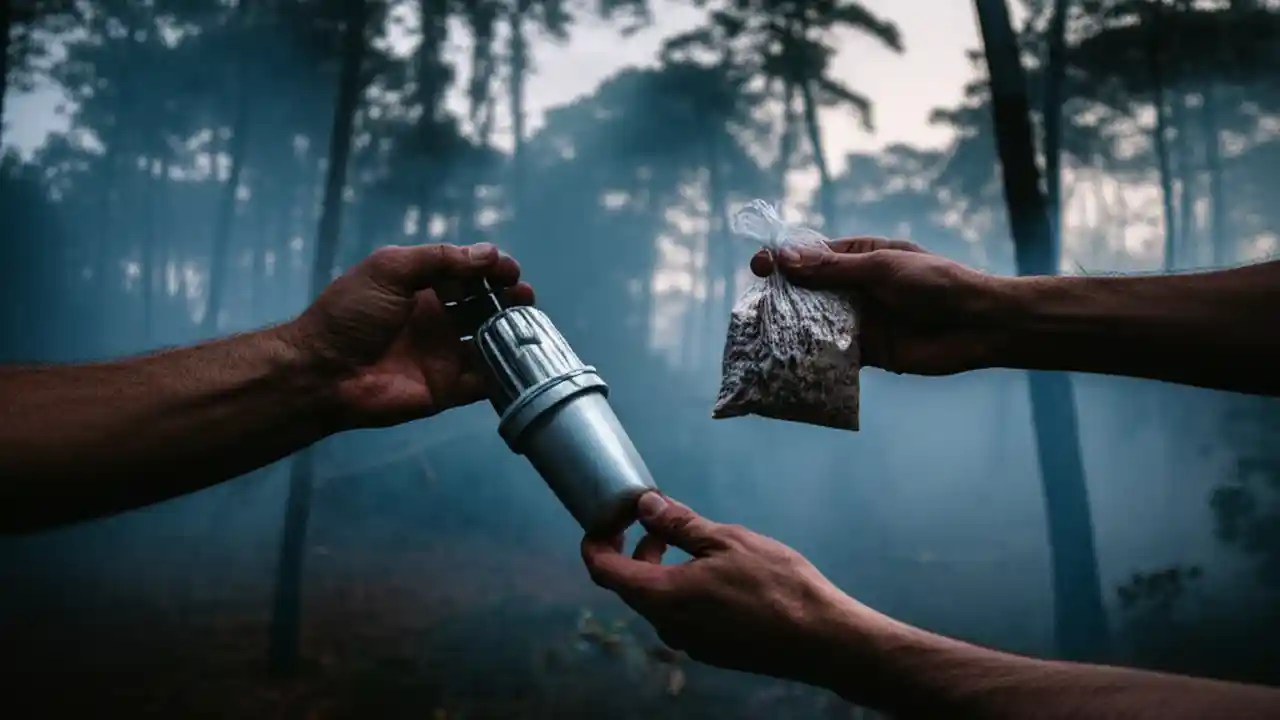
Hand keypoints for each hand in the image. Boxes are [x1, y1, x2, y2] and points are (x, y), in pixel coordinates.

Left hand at [287, 243, 533, 427]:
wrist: (323, 372)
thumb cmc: (351, 315)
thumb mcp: (390, 270)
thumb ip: (439, 259)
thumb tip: (488, 253)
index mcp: (421, 289)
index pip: (467, 274)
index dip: (491, 269)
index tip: (509, 271)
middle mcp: (436, 320)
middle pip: (484, 306)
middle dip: (508, 298)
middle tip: (523, 297)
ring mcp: (444, 355)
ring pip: (491, 342)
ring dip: (513, 332)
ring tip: (529, 324)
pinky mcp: (449, 389)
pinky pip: (486, 381)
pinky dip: (507, 373)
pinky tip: (524, 360)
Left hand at [582, 493, 882, 687]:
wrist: (822, 638)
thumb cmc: (776, 585)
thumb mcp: (726, 540)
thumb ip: (679, 524)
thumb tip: (645, 506)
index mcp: (661, 596)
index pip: (602, 569)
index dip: (596, 539)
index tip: (610, 516)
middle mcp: (666, 626)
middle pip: (629, 584)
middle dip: (635, 548)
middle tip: (659, 520)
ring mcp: (689, 643)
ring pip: (657, 600)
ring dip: (662, 568)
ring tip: (694, 541)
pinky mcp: (711, 650)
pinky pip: (681, 615)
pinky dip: (683, 588)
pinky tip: (716, 572)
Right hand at [751, 238, 1008, 375]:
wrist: (978, 325)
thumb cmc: (936, 284)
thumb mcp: (883, 268)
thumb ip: (834, 270)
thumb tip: (785, 259)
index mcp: (861, 257)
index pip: (812, 256)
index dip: (783, 261)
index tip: (759, 266)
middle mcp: (856, 288)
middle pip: (807, 291)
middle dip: (781, 297)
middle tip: (752, 307)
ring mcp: (860, 320)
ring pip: (816, 323)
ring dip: (792, 329)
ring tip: (762, 337)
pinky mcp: (868, 352)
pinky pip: (832, 354)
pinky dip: (813, 357)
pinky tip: (790, 362)